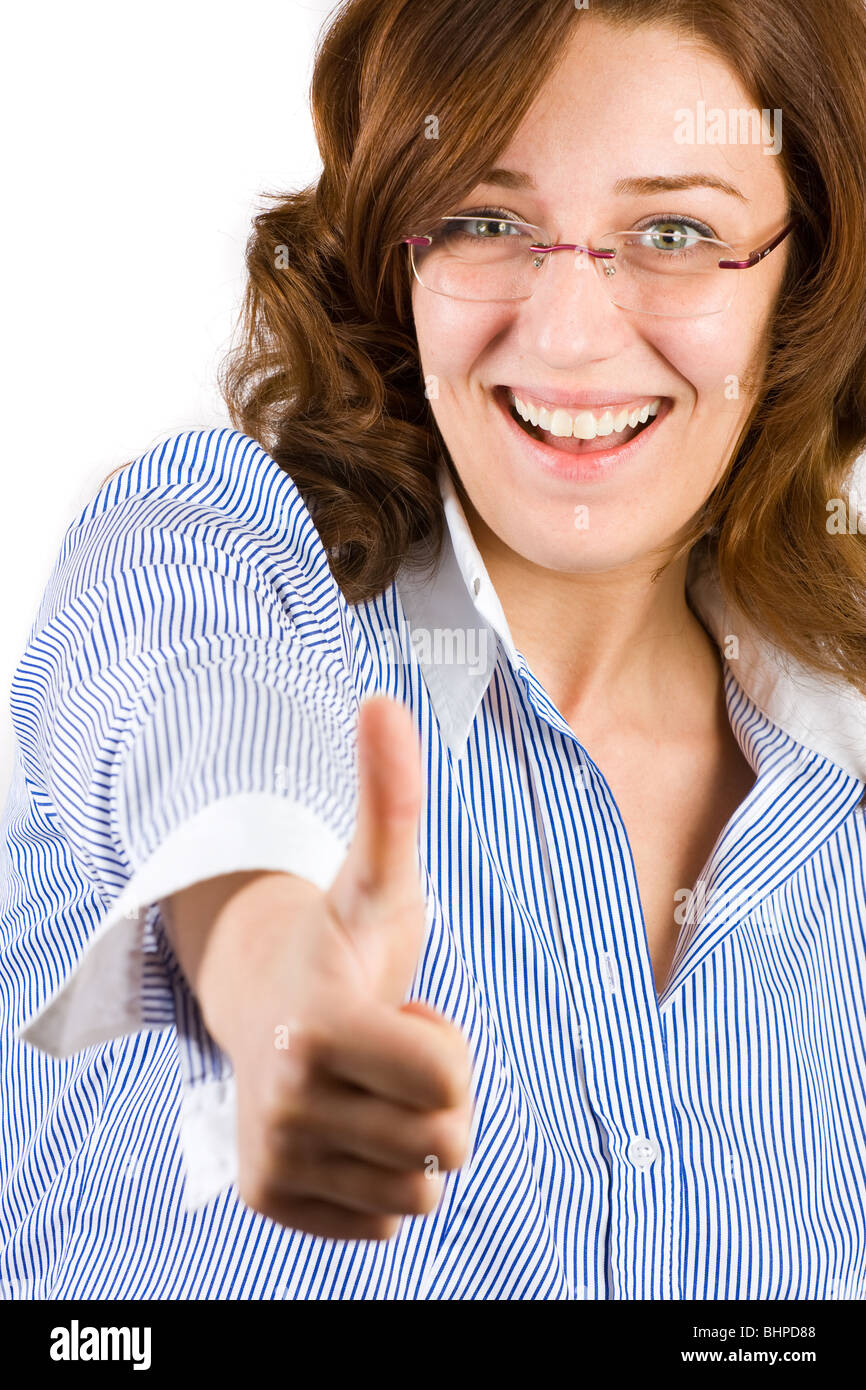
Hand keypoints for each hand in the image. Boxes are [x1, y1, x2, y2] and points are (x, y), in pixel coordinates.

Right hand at [196, 695, 473, 1240]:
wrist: (260, 1000)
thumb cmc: (338, 941)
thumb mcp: (376, 876)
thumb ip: (389, 796)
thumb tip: (383, 699)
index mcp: (317, 1029)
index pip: (451, 1087)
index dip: (445, 1046)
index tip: (401, 1013)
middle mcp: (283, 1104)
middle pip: (442, 1142)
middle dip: (434, 1094)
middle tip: (383, 1048)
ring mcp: (273, 1158)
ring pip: (418, 1190)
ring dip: (411, 1136)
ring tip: (366, 1084)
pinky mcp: (269, 1200)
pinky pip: (385, 1223)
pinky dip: (383, 1181)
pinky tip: (348, 1126)